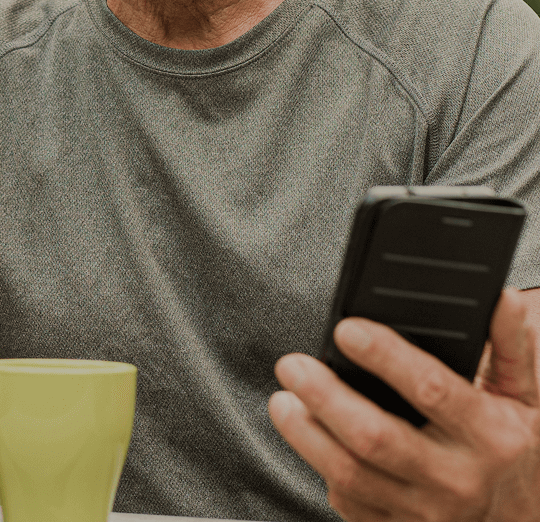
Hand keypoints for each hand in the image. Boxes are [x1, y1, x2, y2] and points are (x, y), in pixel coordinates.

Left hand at [268, 289, 539, 520]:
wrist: (526, 521)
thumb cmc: (516, 447)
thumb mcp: (526, 395)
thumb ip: (511, 344)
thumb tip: (502, 298)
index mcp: (490, 436)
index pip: (431, 389)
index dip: (385, 356)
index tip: (347, 329)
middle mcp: (457, 479)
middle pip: (376, 438)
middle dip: (325, 397)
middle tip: (292, 365)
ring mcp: (426, 513)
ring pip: (351, 475)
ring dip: (306, 435)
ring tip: (282, 400)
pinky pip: (351, 502)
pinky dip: (321, 467)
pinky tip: (308, 436)